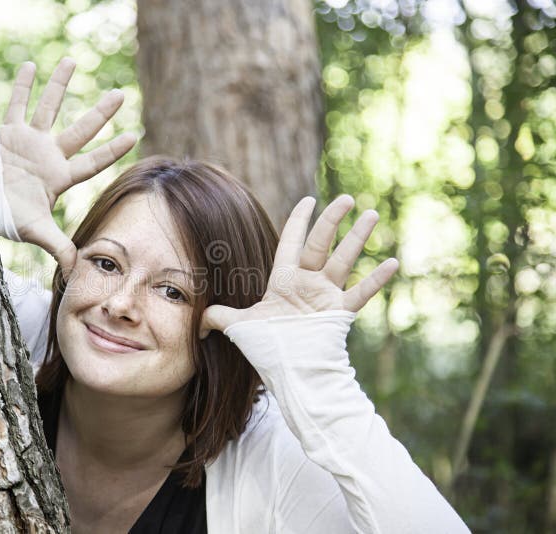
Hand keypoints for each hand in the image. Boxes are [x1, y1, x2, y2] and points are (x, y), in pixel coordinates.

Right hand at [0, 58, 136, 273]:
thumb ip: (58, 246)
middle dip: (101, 113)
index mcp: (60, 177)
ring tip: (72, 60)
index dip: (112, 149)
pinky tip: (32, 65)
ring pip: (49, 108)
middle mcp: (49, 155)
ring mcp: (29, 141)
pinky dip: (23, 87)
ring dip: (60, 86)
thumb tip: (77, 269)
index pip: (92, 161)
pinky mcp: (7, 133)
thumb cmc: (7, 218)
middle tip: (121, 94)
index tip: (133, 135)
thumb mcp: (36, 232)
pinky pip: (16, 106)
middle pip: (80, 130)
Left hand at [200, 195, 398, 335]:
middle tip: (347, 198)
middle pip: (321, 244)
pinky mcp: (340, 312)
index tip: (309, 199)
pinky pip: (362, 293)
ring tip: (373, 214)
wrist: (290, 375)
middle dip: (333, 220)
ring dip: (358, 238)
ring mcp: (326, 296)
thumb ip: (218, 316)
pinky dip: (376, 279)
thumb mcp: (238, 327)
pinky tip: (392, 262)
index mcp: (284, 281)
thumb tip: (195, 319)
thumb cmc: (266, 351)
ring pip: (344, 260)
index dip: (298, 221)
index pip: (291, 243)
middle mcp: (308, 284)